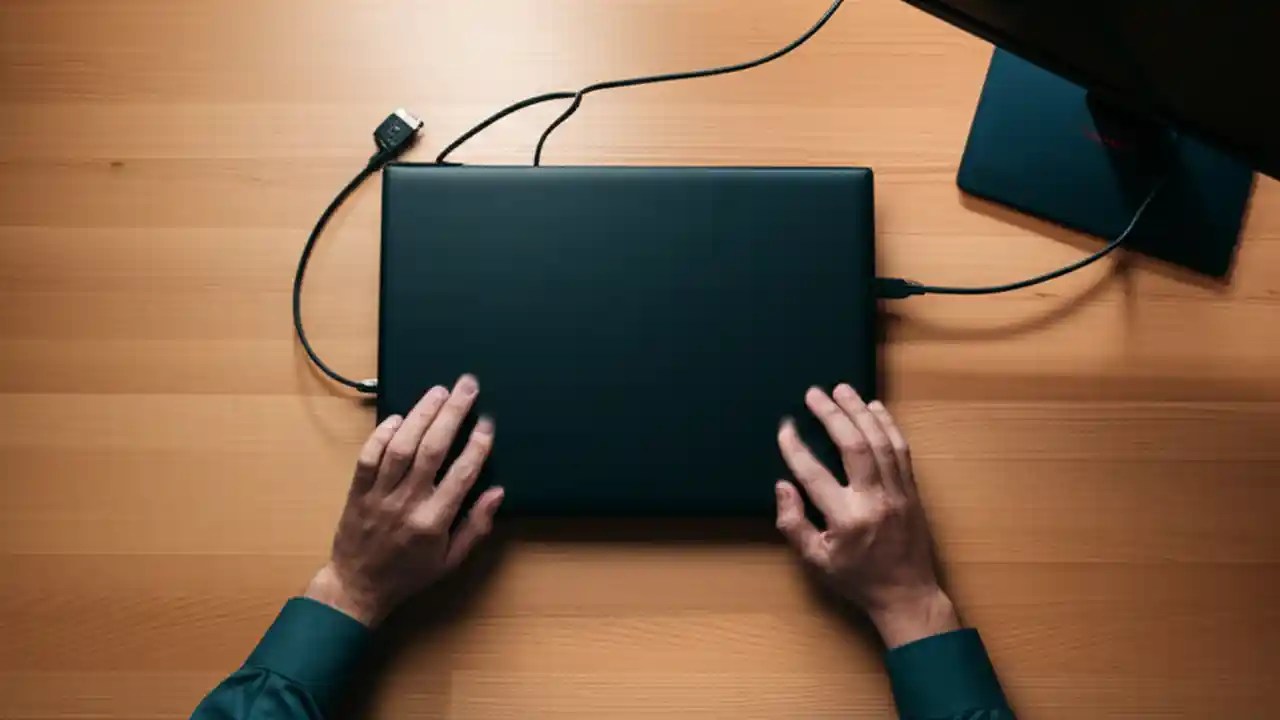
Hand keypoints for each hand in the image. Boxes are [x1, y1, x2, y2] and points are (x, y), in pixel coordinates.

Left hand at [305, 375, 504, 626]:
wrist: (357, 588)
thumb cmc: (409, 574)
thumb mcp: (451, 561)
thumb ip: (476, 527)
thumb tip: (497, 493)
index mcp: (433, 522)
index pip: (461, 474)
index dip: (477, 446)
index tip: (488, 422)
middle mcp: (407, 503)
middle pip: (432, 449)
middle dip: (452, 414)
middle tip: (466, 386)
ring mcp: (379, 495)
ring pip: (401, 446)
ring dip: (421, 415)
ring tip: (438, 391)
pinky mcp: (357, 491)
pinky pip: (369, 456)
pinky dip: (383, 434)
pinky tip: (400, 417)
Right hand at [774, 384, 958, 647]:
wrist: (907, 594)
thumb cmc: (857, 579)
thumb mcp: (816, 560)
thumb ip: (793, 523)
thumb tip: (783, 486)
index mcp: (847, 519)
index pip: (815, 474)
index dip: (796, 447)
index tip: (784, 427)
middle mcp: (875, 500)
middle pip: (853, 445)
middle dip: (832, 414)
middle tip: (814, 393)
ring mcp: (898, 492)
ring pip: (880, 440)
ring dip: (860, 411)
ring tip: (842, 390)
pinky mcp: (912, 490)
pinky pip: (900, 449)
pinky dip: (887, 424)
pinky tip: (874, 408)